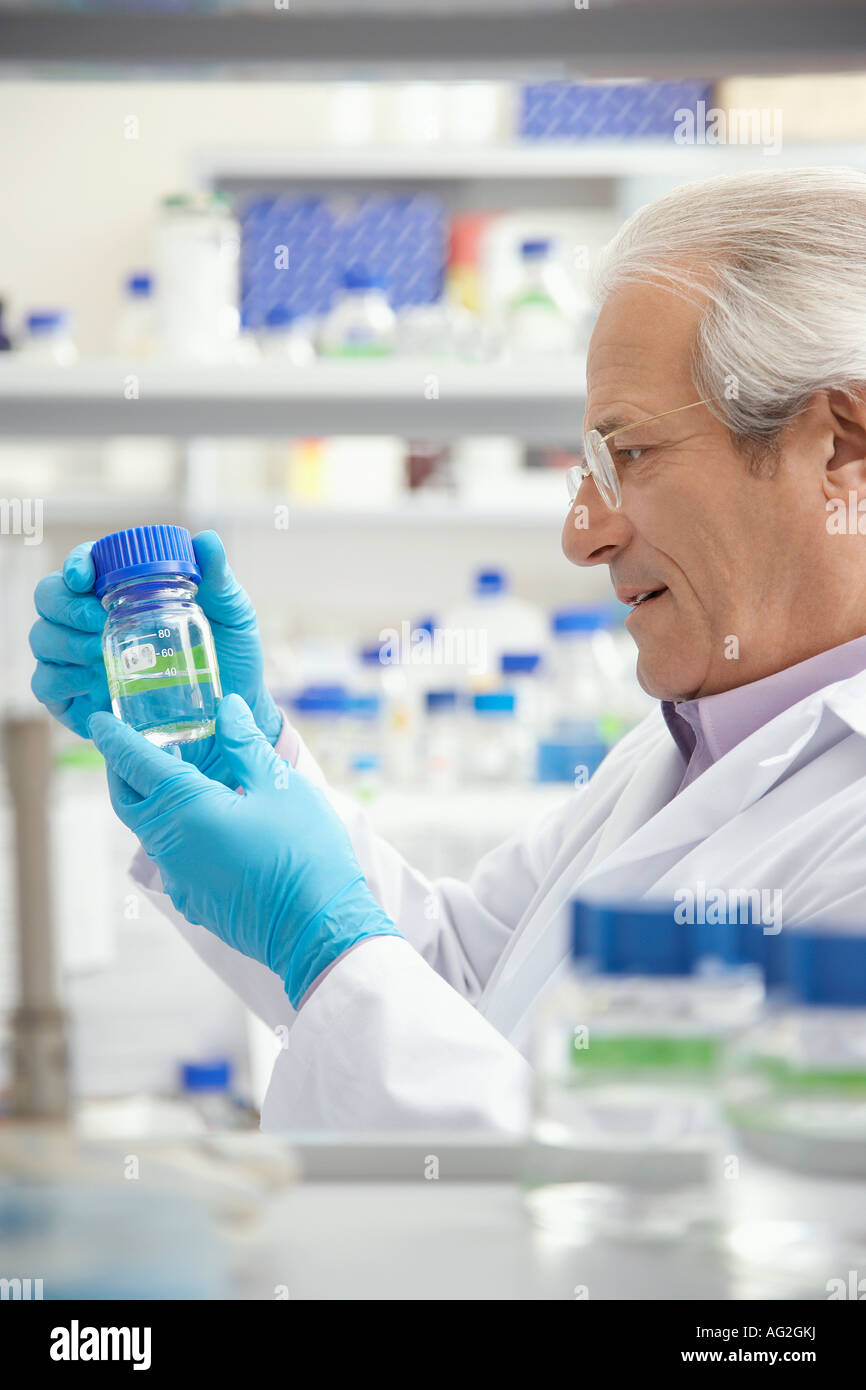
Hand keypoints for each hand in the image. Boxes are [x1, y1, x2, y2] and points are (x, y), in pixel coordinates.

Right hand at [30, 531, 281, 774]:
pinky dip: (61, 678)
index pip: (85, 565)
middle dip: (65, 605)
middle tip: (99, 620)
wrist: (232, 715)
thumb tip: (206, 540)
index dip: (77, 564)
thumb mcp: (232, 616)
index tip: (86, 578)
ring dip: (65, 641)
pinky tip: (90, 680)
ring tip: (100, 652)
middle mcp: (92, 621)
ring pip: (42, 638)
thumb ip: (219, 580)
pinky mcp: (76, 699)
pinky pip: (46, 684)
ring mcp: (80, 660)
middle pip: (49, 597)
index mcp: (124, 592)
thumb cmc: (230, 658)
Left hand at [88, 694, 400, 1006]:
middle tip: (130, 746)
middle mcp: (170, 847)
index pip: (135, 764)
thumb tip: (227, 709)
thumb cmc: (305, 853)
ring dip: (152, 803)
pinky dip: (176, 833)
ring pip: (150, 832)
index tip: (98, 721)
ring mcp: (179, 879)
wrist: (319, 931)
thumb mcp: (282, 786)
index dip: (115, 739)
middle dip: (123, 772)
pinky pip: (173, 859)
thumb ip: (246, 745)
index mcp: (186, 809)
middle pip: (129, 802)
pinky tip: (207, 825)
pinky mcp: (195, 901)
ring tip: (176, 778)